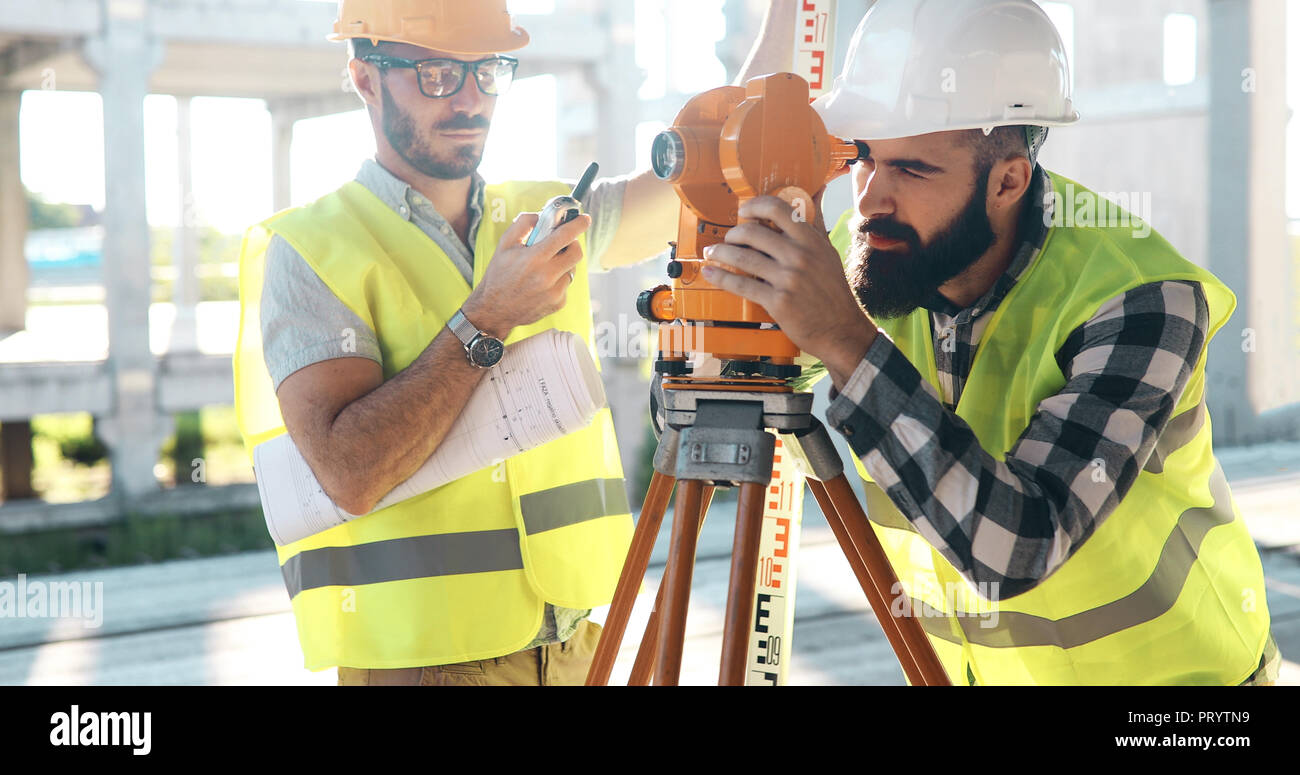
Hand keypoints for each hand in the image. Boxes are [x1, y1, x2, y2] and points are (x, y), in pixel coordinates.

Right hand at [462, 211, 588, 338]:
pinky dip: (558, 281)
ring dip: (563, 264)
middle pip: (576, 253)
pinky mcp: (558, 304)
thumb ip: (523, 224)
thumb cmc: (498, 274)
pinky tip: (542, 284)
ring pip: (572, 270)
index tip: (585, 219)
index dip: (578, 224)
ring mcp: (554, 292)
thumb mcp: (504, 244)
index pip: (564, 236)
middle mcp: (547, 276)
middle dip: (573, 244)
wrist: (494, 310)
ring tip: (545, 267)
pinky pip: (566, 285)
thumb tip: (542, 215)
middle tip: (563, 244)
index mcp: (534, 258)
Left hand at [701, 195, 874, 388]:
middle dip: (732, 234)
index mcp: (810, 240)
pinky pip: (741, 285)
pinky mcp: (777, 301)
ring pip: (743, 258)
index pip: (778, 209)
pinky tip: (710, 272)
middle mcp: (799, 256)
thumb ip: (815, 225)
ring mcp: (788, 279)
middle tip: (727, 239)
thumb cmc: (832, 290)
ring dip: (720, 253)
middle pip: (753, 233)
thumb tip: (815, 194)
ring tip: (711, 252)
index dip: (754, 206)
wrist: (840, 328)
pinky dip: (721, 277)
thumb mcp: (828, 251)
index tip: (743, 210)